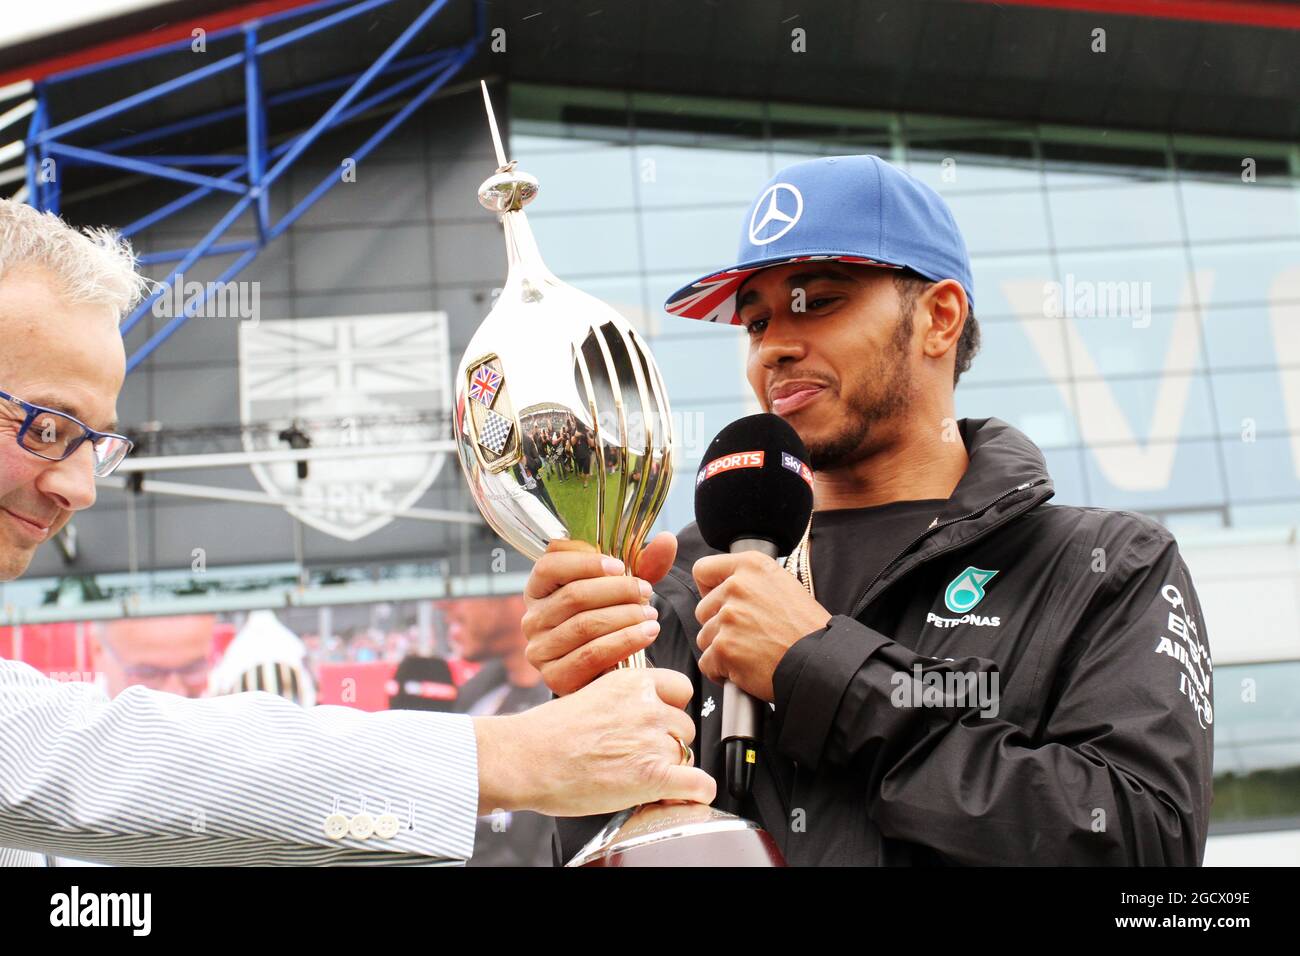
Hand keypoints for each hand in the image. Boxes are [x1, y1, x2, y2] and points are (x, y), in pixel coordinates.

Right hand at [474, 668, 715, 815]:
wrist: (525, 758)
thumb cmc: (545, 734)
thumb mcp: (591, 695)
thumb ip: (623, 701)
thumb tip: (638, 715)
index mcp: (632, 683)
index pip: (681, 689)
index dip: (672, 708)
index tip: (662, 720)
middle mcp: (648, 707)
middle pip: (684, 726)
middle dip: (668, 742)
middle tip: (640, 755)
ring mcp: (653, 741)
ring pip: (686, 754)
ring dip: (670, 767)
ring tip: (640, 775)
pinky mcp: (654, 775)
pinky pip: (699, 784)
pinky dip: (697, 792)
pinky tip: (685, 794)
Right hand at [522, 532, 677, 694]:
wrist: (612, 669)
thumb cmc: (612, 619)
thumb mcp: (625, 588)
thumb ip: (644, 563)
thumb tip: (666, 540)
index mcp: (539, 589)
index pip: (550, 565)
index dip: (584, 562)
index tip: (619, 566)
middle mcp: (532, 619)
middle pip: (572, 596)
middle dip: (615, 590)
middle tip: (646, 591)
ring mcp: (539, 650)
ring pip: (584, 625)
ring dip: (624, 616)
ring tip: (651, 615)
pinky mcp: (555, 677)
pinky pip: (591, 655)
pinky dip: (623, 642)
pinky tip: (646, 634)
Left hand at [693, 551, 831, 701]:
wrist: (821, 662)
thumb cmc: (808, 630)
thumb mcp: (783, 586)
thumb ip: (750, 583)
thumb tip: (724, 590)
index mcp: (752, 566)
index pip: (703, 570)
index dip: (709, 590)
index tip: (720, 603)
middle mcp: (737, 586)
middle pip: (702, 609)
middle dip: (719, 626)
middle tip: (748, 636)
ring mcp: (728, 617)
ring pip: (705, 638)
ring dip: (722, 650)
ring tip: (752, 653)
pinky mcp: (724, 647)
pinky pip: (707, 663)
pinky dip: (722, 672)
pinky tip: (745, 669)